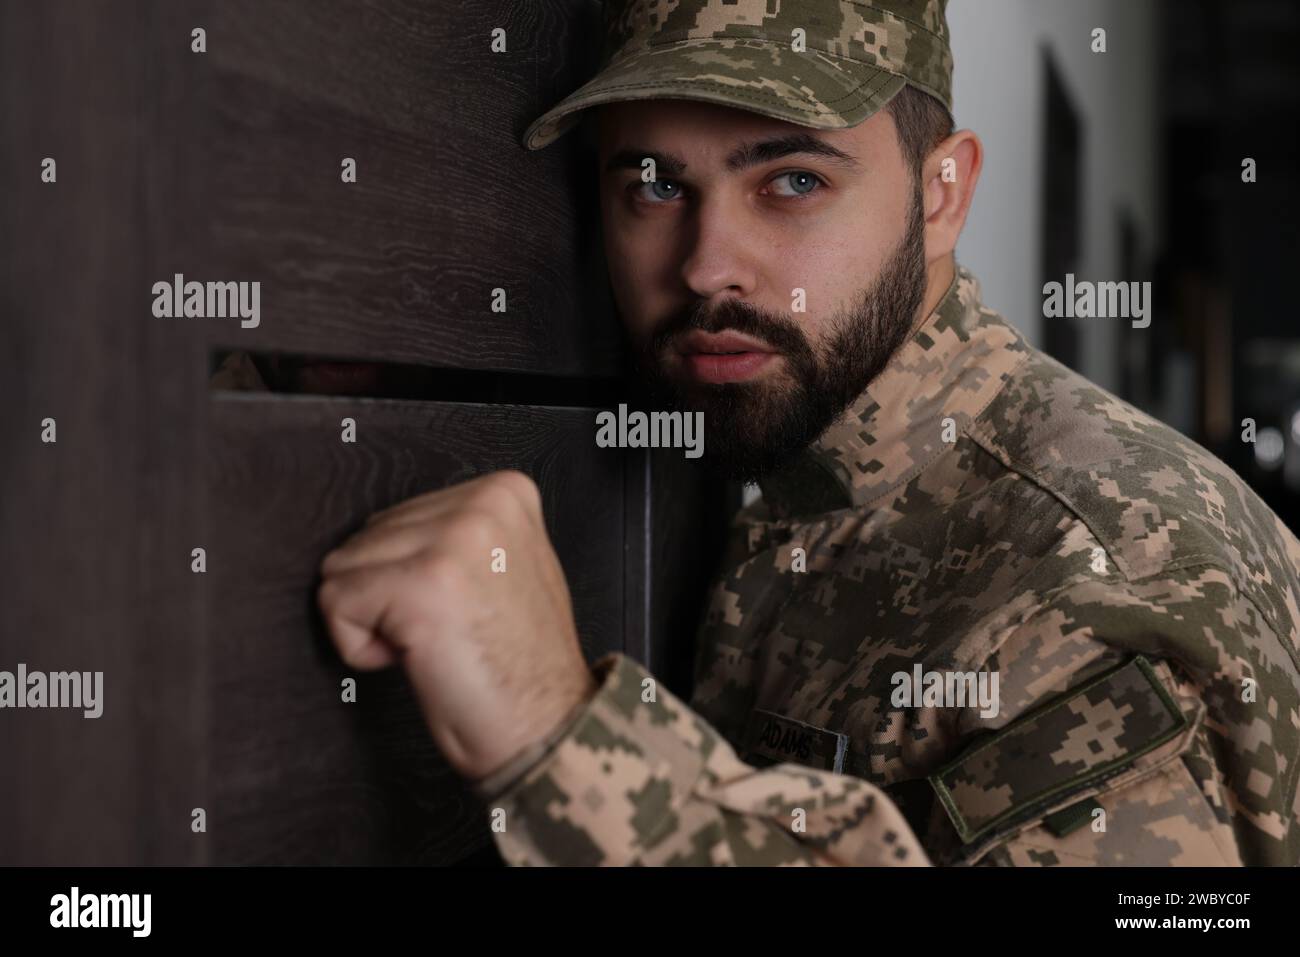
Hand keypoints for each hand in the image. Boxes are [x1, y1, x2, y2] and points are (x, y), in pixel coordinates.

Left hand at [317, 470, 597, 780]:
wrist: (543, 727)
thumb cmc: (520, 666)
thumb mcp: (512, 567)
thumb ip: (460, 535)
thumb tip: (383, 533)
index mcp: (506, 493)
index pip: (397, 518)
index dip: (411, 575)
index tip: (460, 610)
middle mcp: (482, 505)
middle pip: (366, 539)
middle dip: (389, 595)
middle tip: (449, 632)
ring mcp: (452, 541)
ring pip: (343, 568)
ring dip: (375, 620)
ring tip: (436, 643)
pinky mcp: (419, 584)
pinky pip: (335, 602)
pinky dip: (358, 645)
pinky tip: (416, 657)